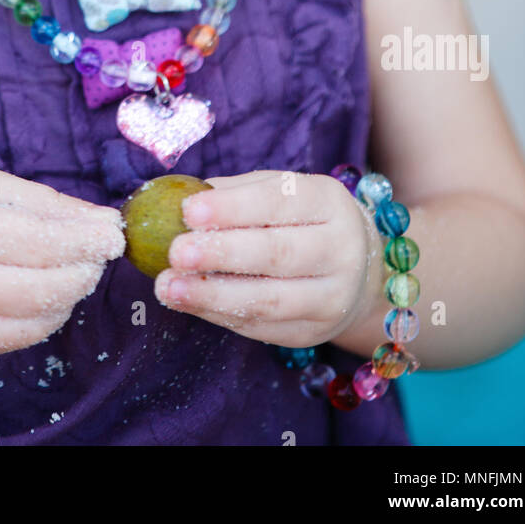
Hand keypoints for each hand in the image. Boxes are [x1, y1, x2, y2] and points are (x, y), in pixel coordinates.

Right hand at [0, 168, 124, 359]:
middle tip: (101, 254)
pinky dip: (46, 318)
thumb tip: (107, 223)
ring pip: (31, 322)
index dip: (82, 241)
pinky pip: (15, 341)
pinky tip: (50, 293)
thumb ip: (49, 205)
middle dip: (82, 273)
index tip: (116, 234)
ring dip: (69, 297)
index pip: (33, 241)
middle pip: (36, 290)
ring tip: (77, 269)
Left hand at [153, 169, 378, 347]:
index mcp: (328, 200)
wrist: (356, 267)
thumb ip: (233, 193)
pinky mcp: (314, 332)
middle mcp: (341, 248)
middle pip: (279, 254)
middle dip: (222, 253)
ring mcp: (333, 296)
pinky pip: (262, 327)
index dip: (233, 208)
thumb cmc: (298, 218)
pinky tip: (189, 302)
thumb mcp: (277, 191)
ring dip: (213, 295)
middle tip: (176, 252)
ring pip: (271, 300)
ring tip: (168, 286)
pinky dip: (220, 315)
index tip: (188, 210)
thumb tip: (176, 200)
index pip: (279, 202)